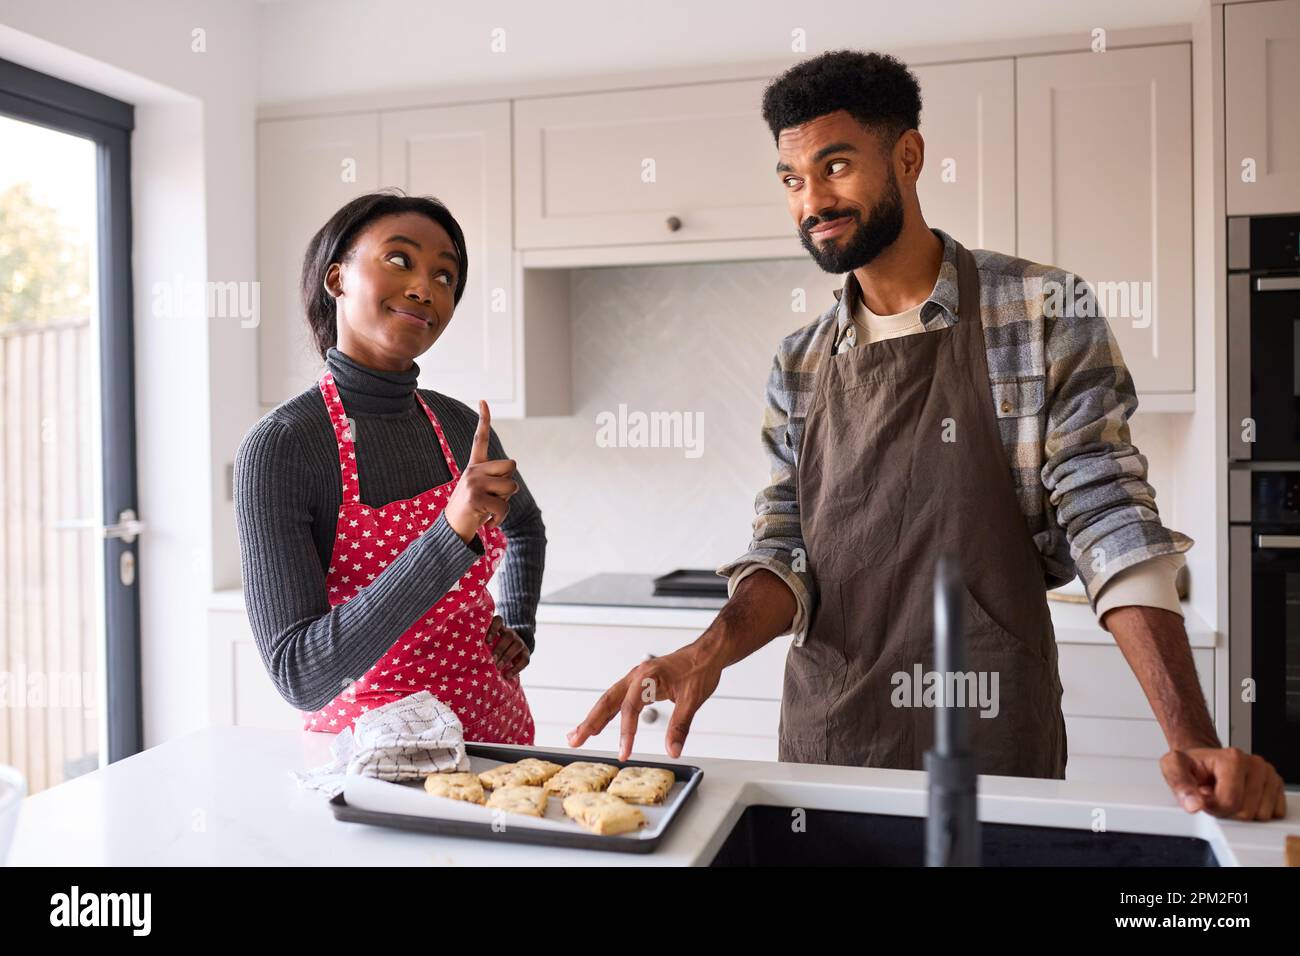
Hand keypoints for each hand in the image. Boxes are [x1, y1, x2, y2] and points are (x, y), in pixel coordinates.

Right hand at [445, 400, 518, 543]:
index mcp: (474, 467)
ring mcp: (473, 483)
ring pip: (512, 487)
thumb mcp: (483, 493)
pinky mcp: (476, 497)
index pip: (480, 439)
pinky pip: (504, 507)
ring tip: (489, 510)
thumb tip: (511, 484)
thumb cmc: (472, 512)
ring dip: (505, 504)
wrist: (452, 531)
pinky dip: (500, 520)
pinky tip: (487, 522)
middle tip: (493, 498)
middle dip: (509, 484)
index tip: (483, 401)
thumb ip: (496, 482)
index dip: (483, 419)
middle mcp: (473, 471)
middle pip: (511, 466)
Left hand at [485, 615, 529, 679]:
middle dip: (500, 648)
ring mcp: (520, 642)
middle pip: (508, 636)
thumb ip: (480, 643)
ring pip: (517, 645)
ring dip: (507, 657)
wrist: (510, 651)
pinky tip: (507, 675)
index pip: (498, 620)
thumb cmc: (491, 648)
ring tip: (498, 667)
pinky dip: (516, 668)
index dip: (493, 628)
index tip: (487, 640)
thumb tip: (464, 653)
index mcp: (499, 628)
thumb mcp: (487, 643)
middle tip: (491, 659)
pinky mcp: (526, 653)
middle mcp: (511, 633)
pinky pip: (525, 659)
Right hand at [566, 643, 721, 760]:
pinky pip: (619, 700)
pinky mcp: (640, 685)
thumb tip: (672, 750)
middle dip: (590, 721)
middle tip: (575, 739)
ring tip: (578, 734)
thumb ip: (680, 725)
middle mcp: (637, 676)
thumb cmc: (700, 669)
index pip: (630, 707)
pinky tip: (599, 725)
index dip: (626, 732)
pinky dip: (607, 714)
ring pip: (609, 700)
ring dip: (594, 717)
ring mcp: (637, 680)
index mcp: (648, 676)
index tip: (624, 752)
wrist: (708, 653)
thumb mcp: (693, 698)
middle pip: (608, 700)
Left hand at [1160, 746, 1287, 819]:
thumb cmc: (1190, 764)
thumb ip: (1180, 785)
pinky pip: (1274, 813)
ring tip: (1226, 795)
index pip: (1230, 802)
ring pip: (1261, 815)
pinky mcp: (1276, 785)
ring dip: (1240, 811)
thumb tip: (1193, 805)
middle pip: (1246, 812)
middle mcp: (1255, 764)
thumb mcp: (1173, 768)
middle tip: (1215, 795)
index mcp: (1233, 758)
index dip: (1213, 806)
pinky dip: (1256, 810)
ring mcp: (1268, 774)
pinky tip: (1242, 797)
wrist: (1202, 759)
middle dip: (1227, 810)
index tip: (1204, 794)